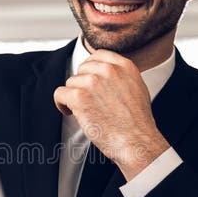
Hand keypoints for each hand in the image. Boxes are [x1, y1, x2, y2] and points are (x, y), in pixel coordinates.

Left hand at [53, 49, 169, 180]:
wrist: (136, 140)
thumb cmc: (138, 122)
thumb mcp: (138, 88)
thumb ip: (122, 76)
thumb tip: (108, 75)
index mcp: (124, 66)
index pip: (98, 55)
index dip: (90, 68)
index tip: (89, 80)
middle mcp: (108, 70)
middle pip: (82, 69)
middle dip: (82, 84)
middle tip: (86, 100)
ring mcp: (92, 82)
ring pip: (71, 82)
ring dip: (73, 96)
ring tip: (82, 110)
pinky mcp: (79, 97)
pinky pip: (60, 93)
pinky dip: (61, 104)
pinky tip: (70, 112)